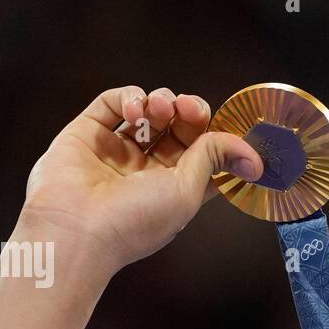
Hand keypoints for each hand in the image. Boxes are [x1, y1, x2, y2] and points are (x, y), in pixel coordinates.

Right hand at [14, 85, 261, 294]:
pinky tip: (136, 110)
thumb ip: (213, 159)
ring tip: (160, 109)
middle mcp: (145, 170)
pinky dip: (130, 98)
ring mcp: (116, 150)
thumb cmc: (134, 221)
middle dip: (190, 113)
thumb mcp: (186, 191)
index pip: (202, 154)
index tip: (227, 127)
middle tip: (190, 110)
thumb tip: (251, 153)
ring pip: (149, 112)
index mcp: (172, 189)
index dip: (216, 136)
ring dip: (163, 102)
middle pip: (178, 128)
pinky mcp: (88, 133)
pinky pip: (113, 103)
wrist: (77, 230)